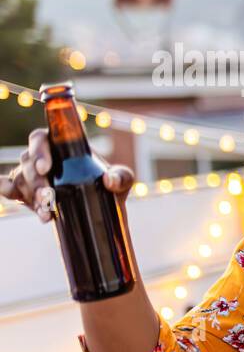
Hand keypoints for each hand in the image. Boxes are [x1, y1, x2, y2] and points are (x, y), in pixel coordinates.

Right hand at [0, 128, 134, 222]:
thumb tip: (110, 180)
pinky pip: (8, 189)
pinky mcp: (24, 191)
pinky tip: (21, 203)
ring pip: (19, 179)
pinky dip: (8, 193)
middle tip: (48, 196)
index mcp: (61, 144)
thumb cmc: (111, 185)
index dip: (39, 151)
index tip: (46, 168)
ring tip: (47, 212)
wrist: (102, 207)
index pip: (40, 138)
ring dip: (30, 196)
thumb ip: (121, 177)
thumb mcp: (123, 179)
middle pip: (27, 161)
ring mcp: (30, 174)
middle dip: (36, 181)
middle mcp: (41, 156)